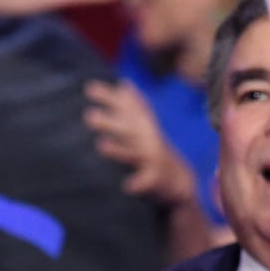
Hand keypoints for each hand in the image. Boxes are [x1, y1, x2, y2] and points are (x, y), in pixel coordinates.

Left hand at [84, 78, 198, 205]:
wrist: (181, 181)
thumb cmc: (153, 152)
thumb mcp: (145, 128)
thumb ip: (133, 107)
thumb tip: (124, 83)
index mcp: (143, 126)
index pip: (126, 108)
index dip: (110, 98)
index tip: (89, 88)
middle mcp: (148, 139)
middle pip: (127, 129)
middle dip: (110, 123)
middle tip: (89, 117)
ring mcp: (152, 159)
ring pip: (133, 154)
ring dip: (118, 150)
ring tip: (102, 146)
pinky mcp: (157, 178)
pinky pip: (147, 181)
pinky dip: (138, 183)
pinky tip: (128, 186)